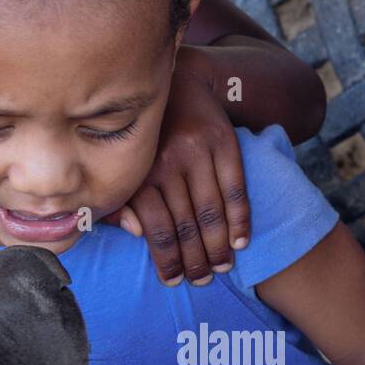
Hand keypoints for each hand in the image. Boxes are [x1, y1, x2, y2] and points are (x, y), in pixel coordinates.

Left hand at [102, 51, 249, 284]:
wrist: (179, 82)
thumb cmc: (148, 136)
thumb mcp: (127, 164)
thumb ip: (123, 200)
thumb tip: (132, 233)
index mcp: (141, 172)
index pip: (156, 228)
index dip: (166, 259)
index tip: (172, 282)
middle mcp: (169, 162)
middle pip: (186, 224)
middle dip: (195, 260)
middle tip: (201, 282)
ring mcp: (199, 153)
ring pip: (212, 211)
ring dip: (219, 247)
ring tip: (222, 268)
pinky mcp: (225, 144)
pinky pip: (236, 188)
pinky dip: (241, 219)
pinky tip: (241, 241)